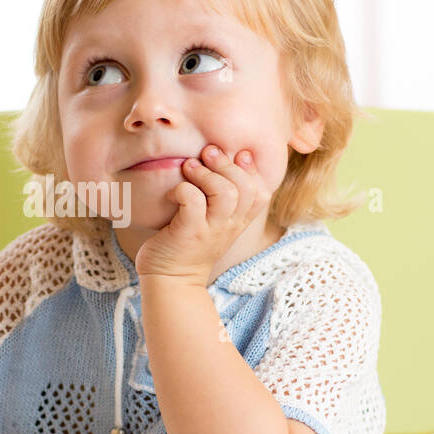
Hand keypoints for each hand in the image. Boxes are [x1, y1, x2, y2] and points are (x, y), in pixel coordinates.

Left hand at [134, 145, 271, 285]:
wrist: (170, 281)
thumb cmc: (185, 244)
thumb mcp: (212, 223)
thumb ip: (220, 199)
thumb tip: (219, 160)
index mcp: (237, 222)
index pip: (262, 193)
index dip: (253, 170)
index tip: (238, 154)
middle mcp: (228, 226)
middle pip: (245, 188)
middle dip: (227, 164)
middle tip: (207, 152)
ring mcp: (210, 230)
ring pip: (225, 193)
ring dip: (206, 174)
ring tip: (190, 167)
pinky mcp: (188, 232)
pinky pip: (193, 201)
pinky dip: (182, 188)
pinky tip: (172, 192)